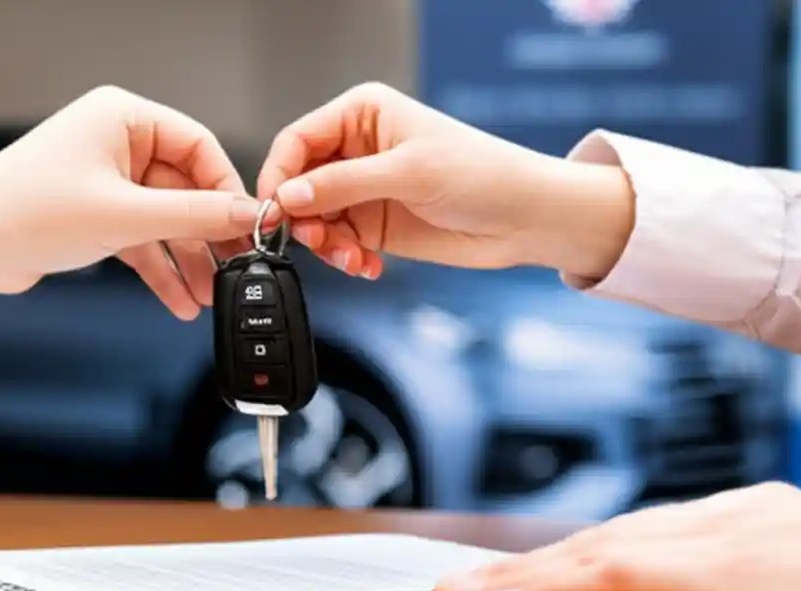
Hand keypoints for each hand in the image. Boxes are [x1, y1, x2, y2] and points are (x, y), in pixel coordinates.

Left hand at [0, 85, 257, 318]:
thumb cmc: (23, 212)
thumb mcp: (126, 216)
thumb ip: (194, 216)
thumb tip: (246, 214)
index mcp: (122, 117)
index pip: (199, 146)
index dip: (227, 189)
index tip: (251, 225)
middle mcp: (113, 142)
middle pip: (184, 187)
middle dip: (206, 236)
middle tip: (235, 269)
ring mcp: (102, 180)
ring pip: (163, 219)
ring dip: (185, 260)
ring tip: (206, 297)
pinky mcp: (91, 214)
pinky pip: (140, 238)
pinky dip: (157, 267)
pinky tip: (177, 299)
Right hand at [257, 83, 634, 279]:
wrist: (526, 219)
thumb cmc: (483, 174)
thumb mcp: (407, 172)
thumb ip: (341, 184)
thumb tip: (286, 197)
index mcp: (362, 114)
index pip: (297, 140)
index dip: (280, 175)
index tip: (274, 210)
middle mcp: (357, 150)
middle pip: (298, 184)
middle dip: (301, 217)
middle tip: (317, 240)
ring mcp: (364, 190)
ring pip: (313, 219)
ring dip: (325, 244)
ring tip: (351, 257)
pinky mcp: (374, 225)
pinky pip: (337, 244)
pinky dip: (344, 259)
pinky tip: (367, 266)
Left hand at [434, 482, 800, 590]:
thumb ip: (758, 575)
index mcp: (742, 518)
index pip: (628, 536)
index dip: (560, 558)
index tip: (507, 577)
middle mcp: (721, 516)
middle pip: (597, 539)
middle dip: (521, 565)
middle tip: (457, 585)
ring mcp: (722, 535)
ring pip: (592, 551)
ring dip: (518, 574)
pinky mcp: (727, 567)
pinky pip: (618, 575)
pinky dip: (555, 585)